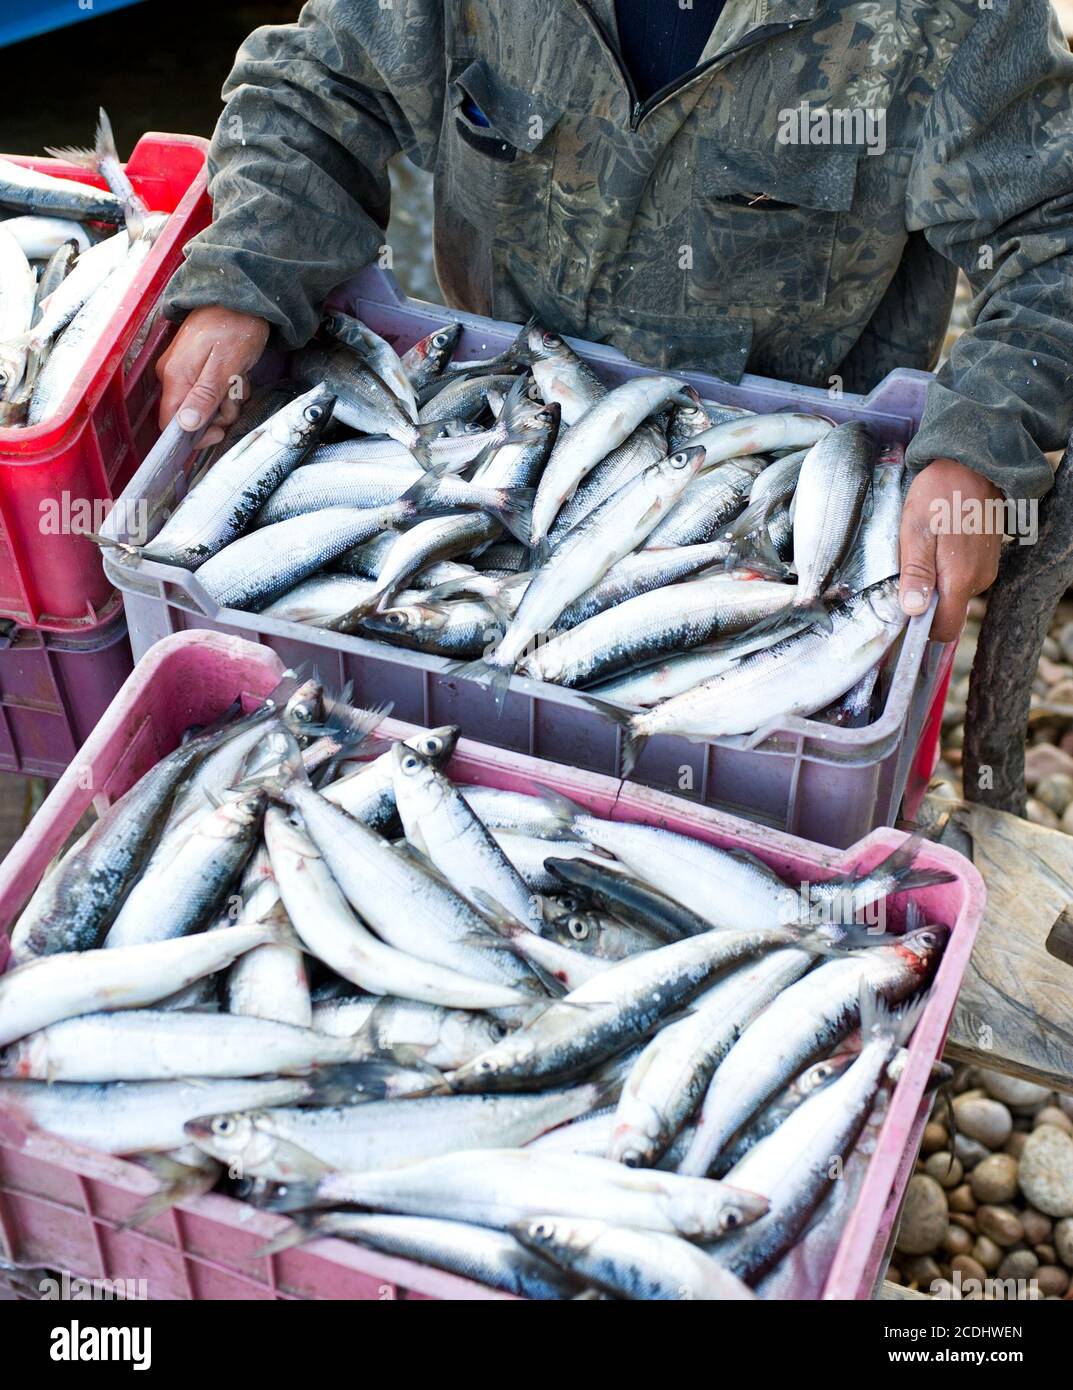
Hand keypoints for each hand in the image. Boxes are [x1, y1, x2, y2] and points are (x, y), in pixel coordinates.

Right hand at [156, 306, 269, 445]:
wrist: (241, 296)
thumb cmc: (235, 328)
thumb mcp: (225, 366)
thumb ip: (204, 396)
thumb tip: (185, 425)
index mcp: (176, 376)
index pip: (170, 423)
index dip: (194, 436)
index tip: (218, 433)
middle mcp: (173, 374)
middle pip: (191, 416)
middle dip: (218, 415)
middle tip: (235, 397)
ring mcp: (184, 369)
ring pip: (205, 404)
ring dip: (227, 400)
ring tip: (239, 379)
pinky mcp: (196, 365)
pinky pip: (211, 389)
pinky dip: (228, 387)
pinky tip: (237, 374)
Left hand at [899, 457, 1002, 642]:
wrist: (974, 464)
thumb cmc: (940, 493)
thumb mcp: (916, 531)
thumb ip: (916, 573)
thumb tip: (913, 610)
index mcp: (960, 578)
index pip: (945, 630)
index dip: (923, 629)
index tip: (904, 612)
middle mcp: (979, 580)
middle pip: (948, 613)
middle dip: (925, 602)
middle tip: (908, 569)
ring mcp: (986, 570)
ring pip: (954, 595)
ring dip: (935, 583)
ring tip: (924, 549)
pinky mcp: (987, 560)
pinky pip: (962, 579)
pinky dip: (947, 571)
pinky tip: (938, 545)